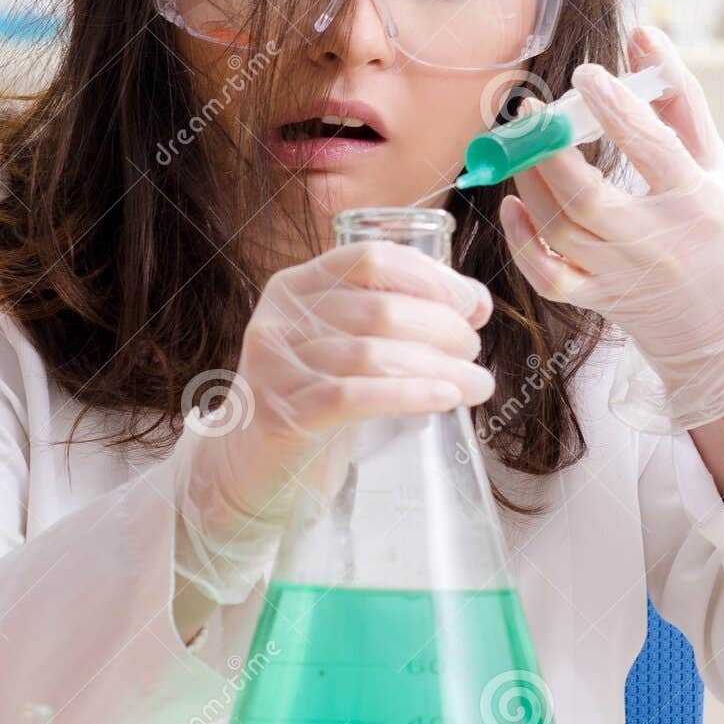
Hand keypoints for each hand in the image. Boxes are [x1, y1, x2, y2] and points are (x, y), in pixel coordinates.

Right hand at [172, 241, 493, 604]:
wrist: (247, 465)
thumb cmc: (311, 396)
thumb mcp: (341, 342)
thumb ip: (394, 315)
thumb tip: (475, 303)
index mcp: (297, 284)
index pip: (372, 259)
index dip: (432, 278)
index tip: (472, 306)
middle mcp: (281, 316)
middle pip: (380, 310)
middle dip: (443, 329)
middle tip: (473, 352)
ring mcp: (276, 365)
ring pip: (373, 355)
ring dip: (439, 368)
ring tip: (476, 383)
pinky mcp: (282, 413)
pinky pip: (354, 397)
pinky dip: (408, 395)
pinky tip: (444, 398)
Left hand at [498, 25, 723, 434]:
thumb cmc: (719, 229)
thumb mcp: (715, 162)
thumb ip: (678, 97)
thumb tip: (642, 34)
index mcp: (697, 200)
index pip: (653, 149)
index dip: (617, 109)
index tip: (586, 74)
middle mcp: (657, 242)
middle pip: (588, 198)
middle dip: (548, 151)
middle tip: (530, 110)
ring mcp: (622, 276)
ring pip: (560, 230)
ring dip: (530, 182)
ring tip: (521, 144)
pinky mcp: (596, 299)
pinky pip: (546, 275)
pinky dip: (522, 241)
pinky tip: (513, 204)